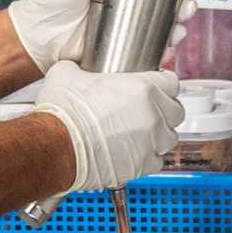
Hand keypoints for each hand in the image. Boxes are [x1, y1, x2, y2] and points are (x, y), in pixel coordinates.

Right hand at [33, 62, 181, 192]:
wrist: (55, 146)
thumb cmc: (63, 112)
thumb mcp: (67, 74)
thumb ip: (80, 67)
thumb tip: (74, 68)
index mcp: (143, 87)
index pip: (172, 83)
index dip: (163, 85)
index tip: (156, 88)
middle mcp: (153, 115)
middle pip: (176, 111)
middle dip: (165, 111)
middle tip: (148, 112)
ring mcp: (150, 142)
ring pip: (169, 137)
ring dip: (159, 135)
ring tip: (143, 134)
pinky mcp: (141, 165)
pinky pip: (157, 161)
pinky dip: (149, 158)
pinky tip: (135, 153)